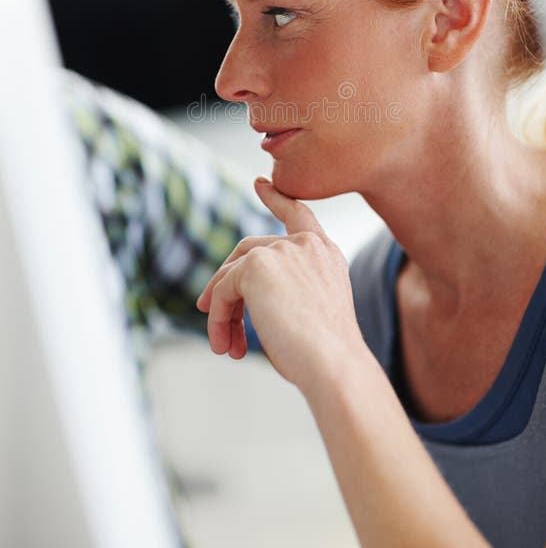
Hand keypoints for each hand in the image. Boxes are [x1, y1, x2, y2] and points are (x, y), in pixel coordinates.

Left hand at [196, 177, 363, 391]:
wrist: (334, 363)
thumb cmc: (325, 356)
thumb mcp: (307, 313)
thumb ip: (281, 293)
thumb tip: (231, 301)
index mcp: (326, 254)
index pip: (298, 214)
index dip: (276, 198)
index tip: (260, 183)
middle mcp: (307, 245)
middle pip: (250, 250)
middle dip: (227, 282)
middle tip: (209, 309)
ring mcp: (283, 249)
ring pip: (234, 273)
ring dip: (223, 309)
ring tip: (224, 345)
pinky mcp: (258, 264)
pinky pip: (224, 290)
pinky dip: (219, 318)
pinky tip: (226, 345)